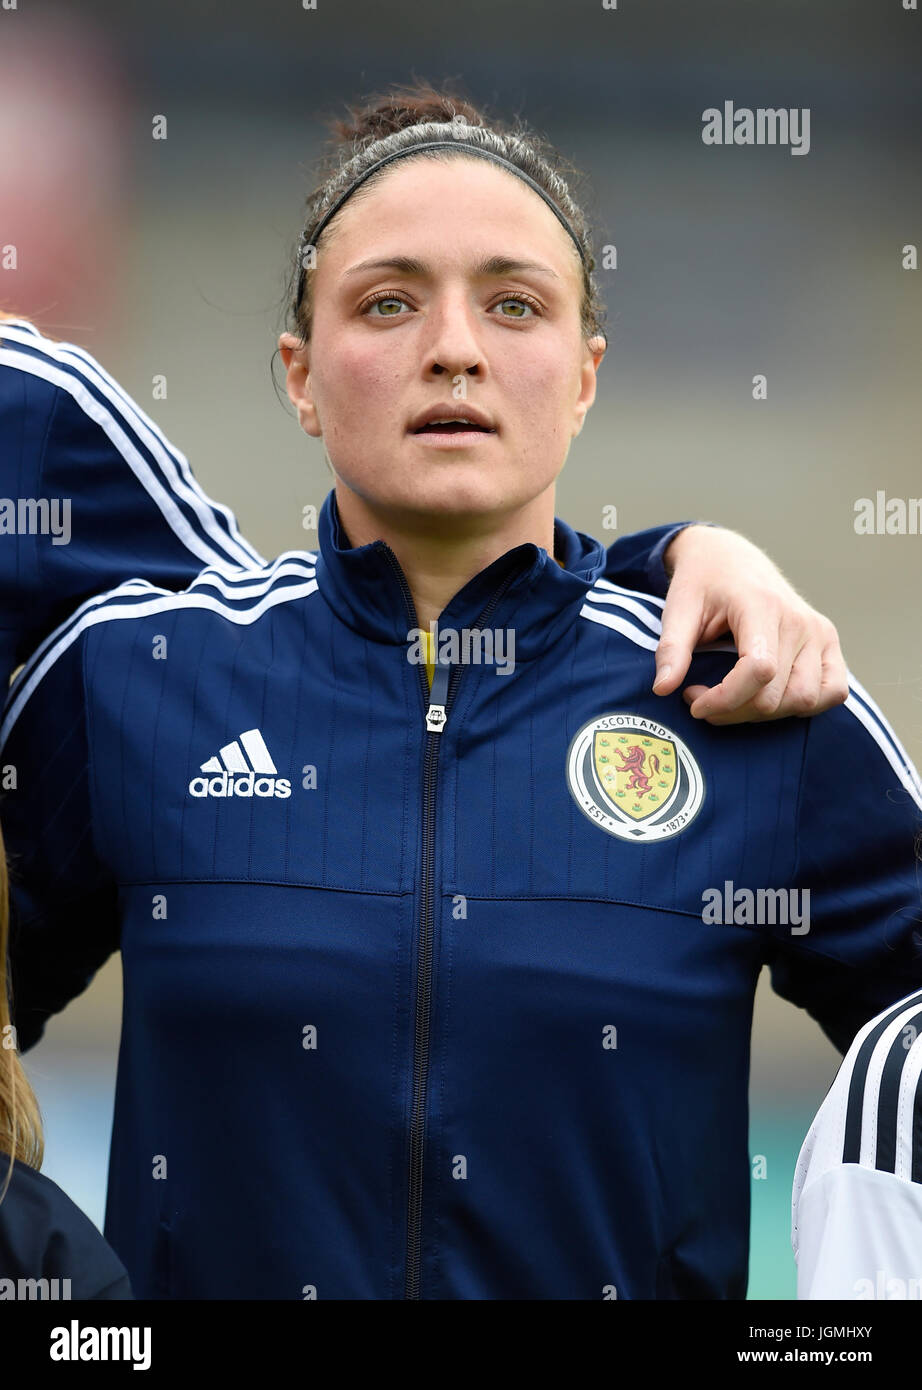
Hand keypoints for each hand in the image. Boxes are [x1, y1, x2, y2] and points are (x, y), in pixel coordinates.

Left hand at [653, 525, 848, 723]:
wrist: (731, 559)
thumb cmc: (703, 583)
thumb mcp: (678, 608)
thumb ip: (672, 648)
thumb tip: (662, 689)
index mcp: (762, 606)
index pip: (759, 670)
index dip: (724, 699)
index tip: (693, 702)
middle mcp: (800, 620)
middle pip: (777, 695)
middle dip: (734, 710)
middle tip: (702, 699)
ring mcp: (820, 633)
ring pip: (804, 701)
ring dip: (764, 714)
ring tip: (732, 698)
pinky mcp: (830, 643)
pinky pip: (832, 692)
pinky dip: (803, 706)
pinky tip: (770, 697)